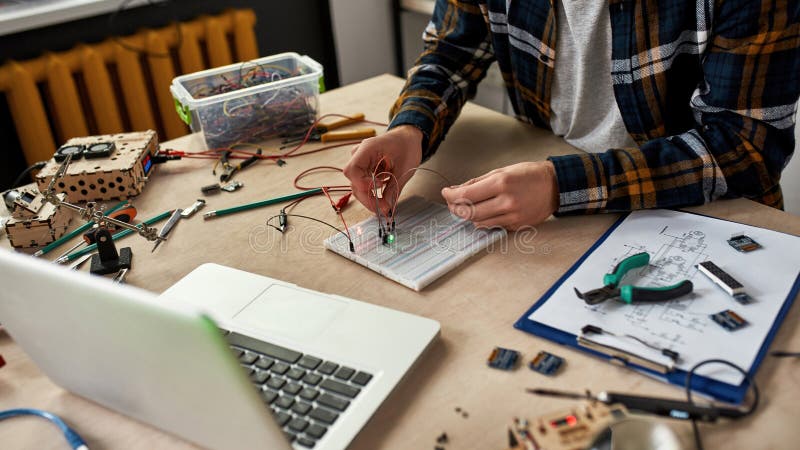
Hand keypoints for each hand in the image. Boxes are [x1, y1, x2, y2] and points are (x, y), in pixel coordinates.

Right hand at [343, 125, 422, 213]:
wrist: (407, 139)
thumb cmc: (406, 147)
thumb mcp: (404, 169)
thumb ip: (393, 189)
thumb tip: (387, 208)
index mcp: (367, 149)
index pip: (353, 170)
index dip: (363, 183)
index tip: (380, 187)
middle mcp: (359, 155)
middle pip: (353, 181)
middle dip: (367, 197)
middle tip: (383, 208)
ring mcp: (360, 162)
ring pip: (357, 186)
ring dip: (369, 198)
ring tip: (385, 205)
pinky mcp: (364, 169)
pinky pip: (363, 184)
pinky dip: (371, 193)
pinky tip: (382, 199)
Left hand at [440, 162, 558, 229]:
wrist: (554, 186)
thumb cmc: (528, 175)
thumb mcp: (502, 170)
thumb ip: (477, 182)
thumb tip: (456, 190)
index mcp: (501, 183)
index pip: (466, 195)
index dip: (451, 196)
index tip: (446, 193)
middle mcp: (506, 202)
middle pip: (469, 213)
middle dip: (456, 208)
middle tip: (453, 202)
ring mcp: (512, 216)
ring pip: (479, 223)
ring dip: (469, 215)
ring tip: (467, 206)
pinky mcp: (516, 226)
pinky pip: (493, 226)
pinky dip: (484, 220)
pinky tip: (486, 211)